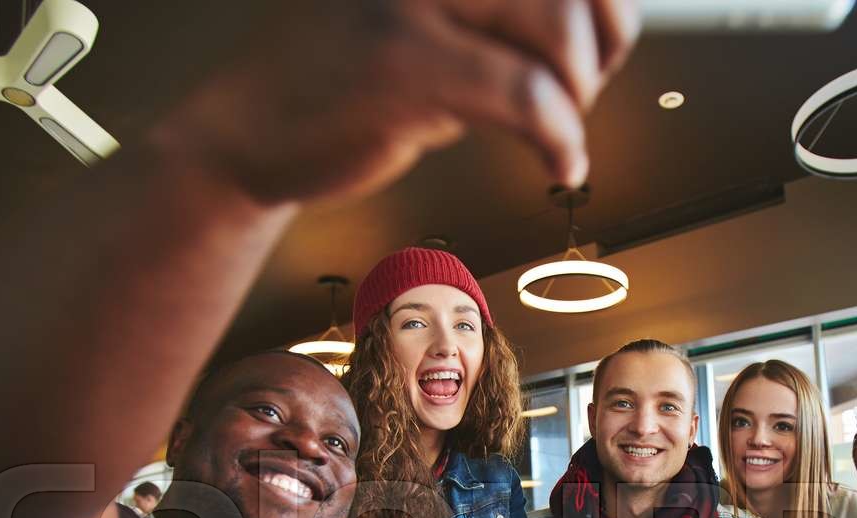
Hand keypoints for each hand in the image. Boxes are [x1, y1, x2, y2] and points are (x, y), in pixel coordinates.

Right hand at [154, 0, 641, 205]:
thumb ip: (506, 12)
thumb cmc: (354, 82)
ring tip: (559, 129)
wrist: (247, 133)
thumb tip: (608, 20)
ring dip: (578, 93)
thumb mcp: (437, 23)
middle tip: (584, 91)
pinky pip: (526, 96)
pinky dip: (560, 139)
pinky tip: (557, 164)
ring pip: (556, 29)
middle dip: (604, 43)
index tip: (609, 42)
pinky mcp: (402, 63)